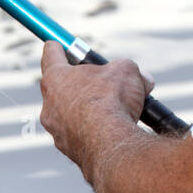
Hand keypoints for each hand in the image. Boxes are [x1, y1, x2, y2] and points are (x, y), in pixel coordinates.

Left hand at [39, 41, 154, 173]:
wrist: (111, 143)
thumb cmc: (113, 101)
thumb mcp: (127, 71)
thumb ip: (129, 70)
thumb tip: (143, 80)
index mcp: (57, 78)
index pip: (51, 55)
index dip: (57, 47)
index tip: (58, 44)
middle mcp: (49, 104)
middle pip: (62, 87)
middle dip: (82, 83)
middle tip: (103, 82)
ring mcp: (56, 129)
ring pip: (70, 113)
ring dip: (87, 110)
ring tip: (114, 111)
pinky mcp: (68, 148)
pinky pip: (79, 133)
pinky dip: (92, 130)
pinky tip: (112, 130)